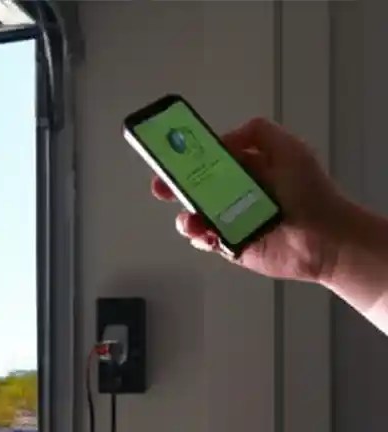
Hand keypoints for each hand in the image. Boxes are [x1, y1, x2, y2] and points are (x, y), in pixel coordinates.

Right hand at [151, 117, 349, 283]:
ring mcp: (230, 219)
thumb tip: (222, 139)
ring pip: (193, 214)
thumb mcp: (290, 149)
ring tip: (194, 220)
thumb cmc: (311, 192)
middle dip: (172, 185)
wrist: (325, 238)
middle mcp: (234, 192)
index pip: (208, 158)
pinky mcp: (230, 244)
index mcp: (246, 168)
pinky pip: (203, 239)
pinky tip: (209, 235)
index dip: (186, 156)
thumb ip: (259, 133)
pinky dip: (200, 236)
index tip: (169, 156)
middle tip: (161, 188)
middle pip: (193, 186)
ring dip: (186, 216)